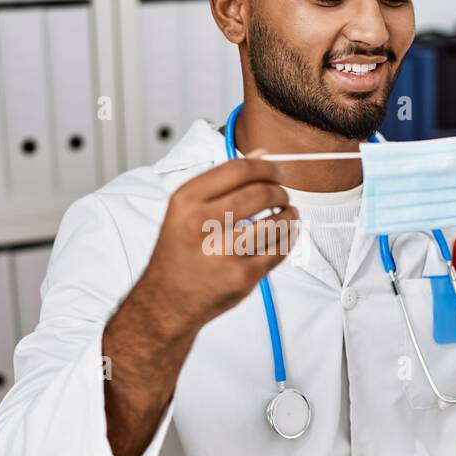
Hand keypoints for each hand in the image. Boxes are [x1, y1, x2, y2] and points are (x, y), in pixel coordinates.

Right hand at [136, 152, 298, 335]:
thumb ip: (223, 181)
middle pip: (260, 193)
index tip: (277, 171)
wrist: (166, 300)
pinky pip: (278, 250)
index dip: (266, 167)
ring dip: (289, 215)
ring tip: (288, 214)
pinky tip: (284, 235)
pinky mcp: (242, 276)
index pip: (238, 170)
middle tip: (283, 194)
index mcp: (186, 201)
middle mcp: (202, 224)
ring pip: (275, 222)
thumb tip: (262, 156)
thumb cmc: (179, 252)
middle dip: (280, 191)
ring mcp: (223, 252)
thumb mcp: (187, 210)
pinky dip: (288, 239)